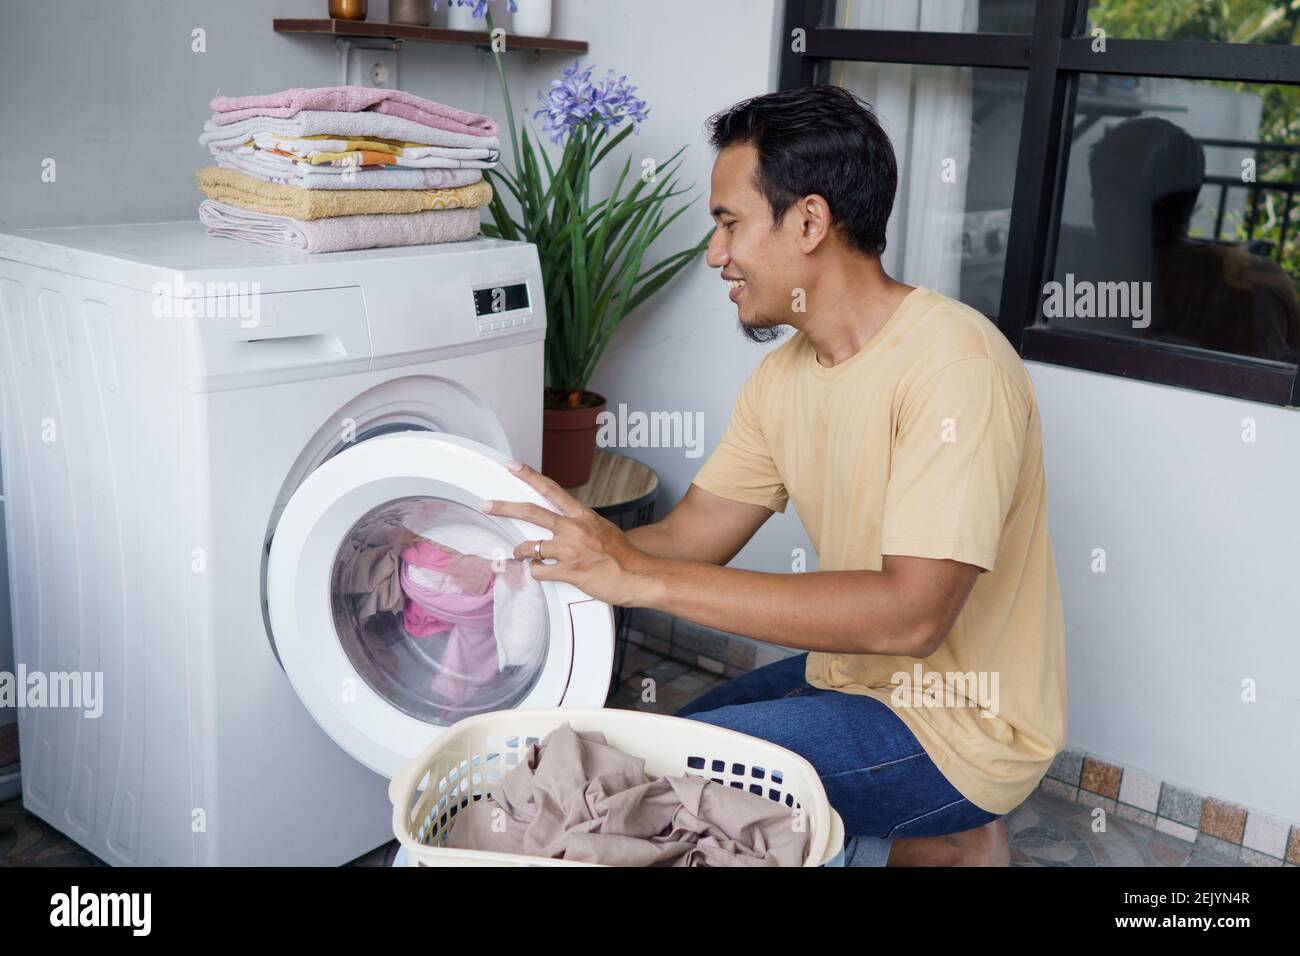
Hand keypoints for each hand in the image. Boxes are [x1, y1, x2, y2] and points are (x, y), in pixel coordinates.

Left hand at [481, 458, 657, 607]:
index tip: (513, 466)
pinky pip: (539, 571)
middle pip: (531, 512)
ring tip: (521, 554)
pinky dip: (537, 573)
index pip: (551, 489)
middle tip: (488, 504)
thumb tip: (566, 525)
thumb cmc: (623, 555)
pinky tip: (543, 573)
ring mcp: (569, 550)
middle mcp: (573, 529)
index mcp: (582, 515)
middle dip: (504, 507)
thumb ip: (581, 524)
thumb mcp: (602, 529)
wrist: (638, 575)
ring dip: (520, 551)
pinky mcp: (568, 572)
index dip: (529, 476)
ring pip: (529, 547)